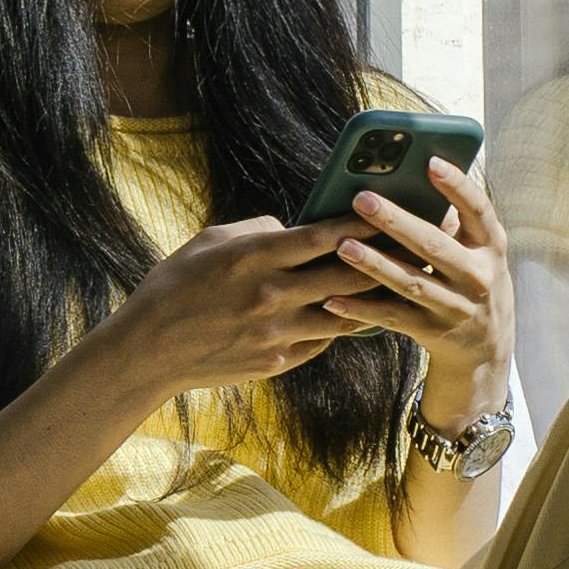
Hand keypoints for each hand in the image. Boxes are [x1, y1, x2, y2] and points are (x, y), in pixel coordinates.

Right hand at [90, 214, 409, 406]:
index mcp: (255, 257)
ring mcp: (277, 332)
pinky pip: (322, 340)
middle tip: (419, 245)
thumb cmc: (175, 286)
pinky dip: (341, 325)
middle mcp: (272, 294)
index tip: (394, 207)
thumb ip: (257, 230)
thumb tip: (292, 227)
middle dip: (387, 257)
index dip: (364, 221)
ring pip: (345, 312)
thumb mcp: (209, 241)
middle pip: (347, 273)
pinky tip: (358, 314)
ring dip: (375, 297)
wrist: (149, 350)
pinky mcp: (277, 361)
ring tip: (404, 284)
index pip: (324, 234)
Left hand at [334, 155, 515, 430]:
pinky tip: (332, 298)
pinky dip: (361, 309)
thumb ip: (450, 222)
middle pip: (434, 246)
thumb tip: (405, 181)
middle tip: (360, 198)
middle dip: (396, 222)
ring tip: (343, 246)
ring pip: (410, 283)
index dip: (457, 186)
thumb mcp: (477, 251)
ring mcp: (456, 308)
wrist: (486, 348)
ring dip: (375, 265)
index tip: (430, 161)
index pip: (479, 210)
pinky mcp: (432, 332)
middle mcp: (478, 277)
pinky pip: (392, 318)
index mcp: (491, 247)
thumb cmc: (471, 279)